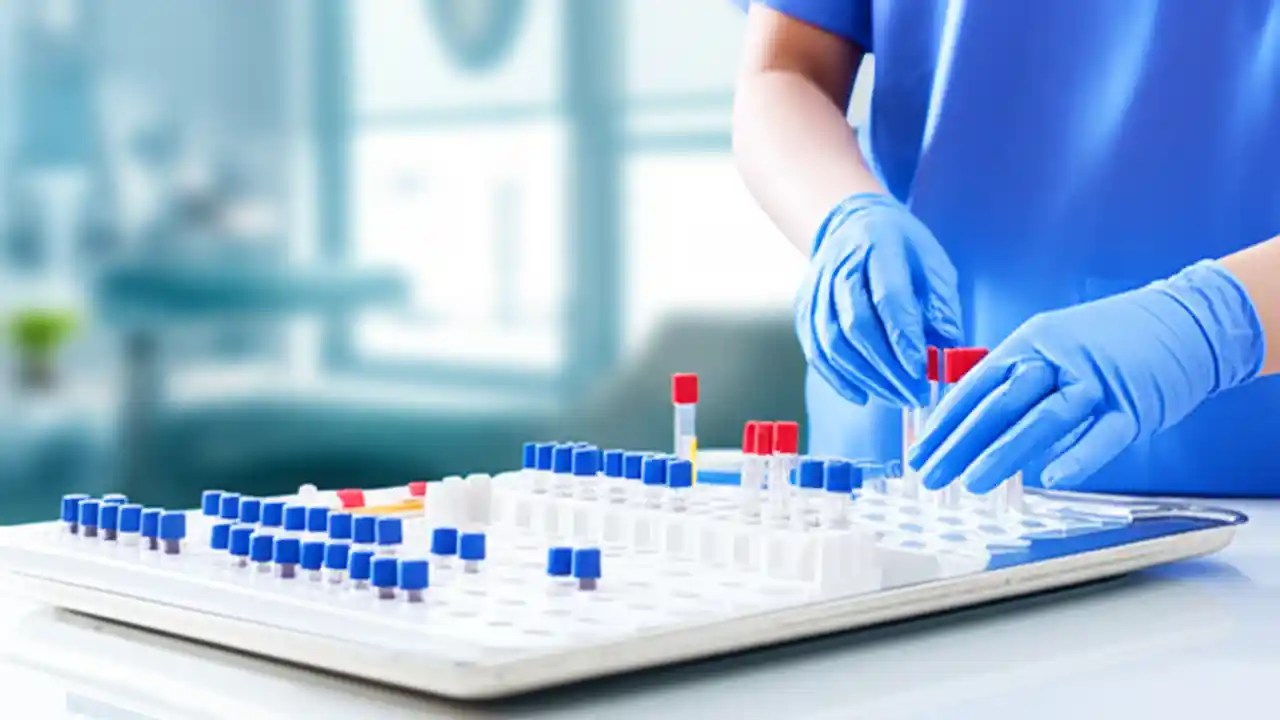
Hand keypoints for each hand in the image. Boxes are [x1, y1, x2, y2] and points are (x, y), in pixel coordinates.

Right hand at [795, 193, 963, 405]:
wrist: (852, 224)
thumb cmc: (902, 248)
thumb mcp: (933, 264)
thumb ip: (943, 307)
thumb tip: (952, 352)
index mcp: (878, 247)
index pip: (888, 299)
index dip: (903, 339)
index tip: (922, 371)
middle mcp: (839, 266)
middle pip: (856, 325)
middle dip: (887, 368)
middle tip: (915, 395)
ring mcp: (816, 288)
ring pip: (832, 342)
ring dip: (865, 378)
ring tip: (895, 398)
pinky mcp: (804, 309)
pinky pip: (816, 351)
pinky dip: (837, 378)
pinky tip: (862, 395)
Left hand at [908, 261, 1263, 491]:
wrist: (1185, 320)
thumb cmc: (1108, 343)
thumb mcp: (1051, 348)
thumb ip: (1016, 383)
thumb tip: (972, 425)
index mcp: (1029, 344)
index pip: (975, 387)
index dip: (944, 422)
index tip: (919, 453)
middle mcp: (1056, 358)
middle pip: (999, 403)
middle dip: (959, 443)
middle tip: (930, 476)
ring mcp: (1096, 381)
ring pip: (1043, 418)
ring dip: (1004, 452)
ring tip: (972, 483)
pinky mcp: (1135, 403)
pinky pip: (1103, 432)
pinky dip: (1079, 455)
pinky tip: (1053, 478)